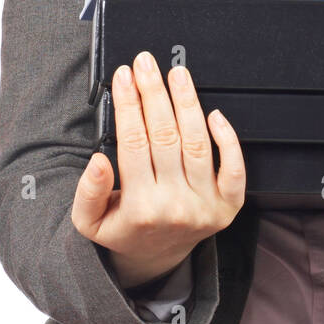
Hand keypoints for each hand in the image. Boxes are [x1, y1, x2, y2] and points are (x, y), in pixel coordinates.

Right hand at [71, 51, 245, 289]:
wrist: (155, 260)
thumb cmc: (121, 231)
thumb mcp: (89, 221)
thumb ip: (88, 192)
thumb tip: (98, 160)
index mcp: (139, 208)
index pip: (133, 143)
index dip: (128, 104)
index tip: (123, 77)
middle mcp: (175, 206)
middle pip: (165, 136)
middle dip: (153, 93)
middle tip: (146, 63)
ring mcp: (205, 206)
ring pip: (197, 144)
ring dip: (187, 103)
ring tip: (177, 74)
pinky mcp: (227, 206)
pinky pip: (234, 169)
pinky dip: (228, 140)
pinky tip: (214, 113)